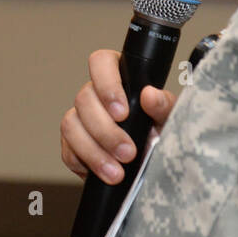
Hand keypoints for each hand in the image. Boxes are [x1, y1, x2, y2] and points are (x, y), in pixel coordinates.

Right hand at [60, 49, 176, 182]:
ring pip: (70, 126)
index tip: (122, 113)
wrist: (154, 163)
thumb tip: (150, 95)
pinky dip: (84, 164)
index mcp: (119, 76)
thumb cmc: (162, 132)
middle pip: (84, 99)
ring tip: (116, 172)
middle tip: (128, 152)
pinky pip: (67, 151)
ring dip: (93, 152)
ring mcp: (80, 118)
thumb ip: (164, 105)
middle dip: (106, 131)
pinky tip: (104, 174)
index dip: (107, 85)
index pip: (101, 62)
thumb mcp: (170, 118)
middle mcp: (94, 93)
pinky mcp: (72, 144)